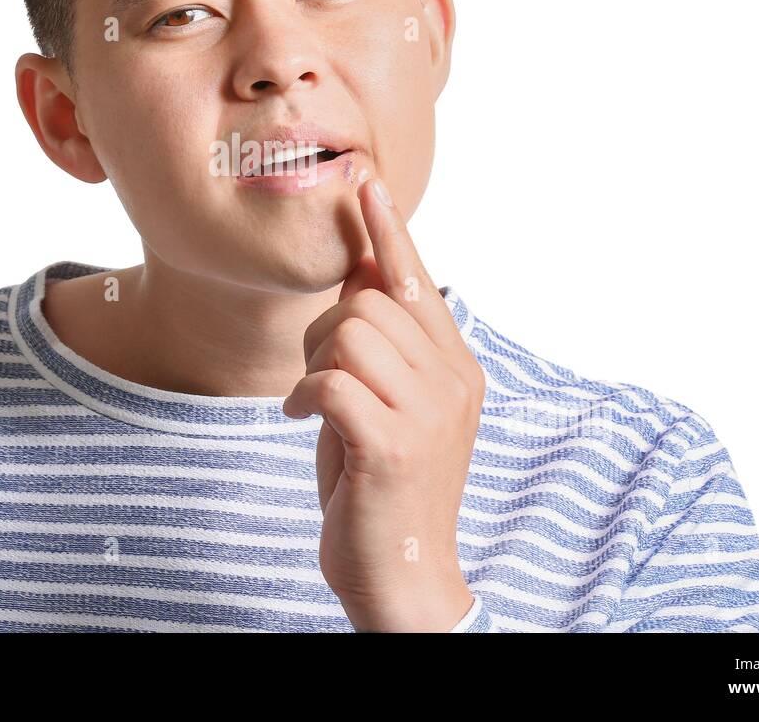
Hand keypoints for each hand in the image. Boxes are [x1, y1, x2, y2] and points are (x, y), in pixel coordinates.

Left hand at [282, 170, 486, 631]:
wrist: (402, 572)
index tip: (369, 186)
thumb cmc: (382, 482)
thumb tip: (358, 274)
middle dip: (321, 333)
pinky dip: (302, 395)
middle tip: (316, 378)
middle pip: (366, 303)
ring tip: (316, 404)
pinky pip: (330, 381)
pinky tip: (302, 421)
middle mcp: (453, 381)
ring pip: (348, 333)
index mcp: (456, 366)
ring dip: (312, 364)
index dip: (389, 233)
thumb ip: (383, 344)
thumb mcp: (389, 402)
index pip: (417, 282)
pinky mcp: (394, 445)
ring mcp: (428, 413)